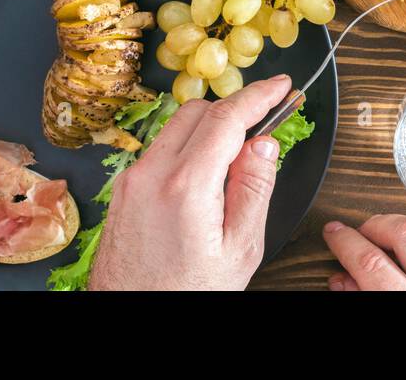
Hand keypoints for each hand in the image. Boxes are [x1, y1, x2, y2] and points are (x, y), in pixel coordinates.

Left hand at [88, 75, 291, 290]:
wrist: (132, 319)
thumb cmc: (187, 294)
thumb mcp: (239, 249)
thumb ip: (254, 189)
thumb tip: (264, 143)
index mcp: (185, 187)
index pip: (227, 118)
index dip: (259, 95)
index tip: (282, 86)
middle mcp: (151, 174)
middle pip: (199, 111)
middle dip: (236, 109)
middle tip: (267, 121)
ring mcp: (132, 180)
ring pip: (177, 126)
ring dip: (210, 127)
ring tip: (238, 155)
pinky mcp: (124, 190)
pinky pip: (161, 148)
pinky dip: (188, 145)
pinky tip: (207, 172)